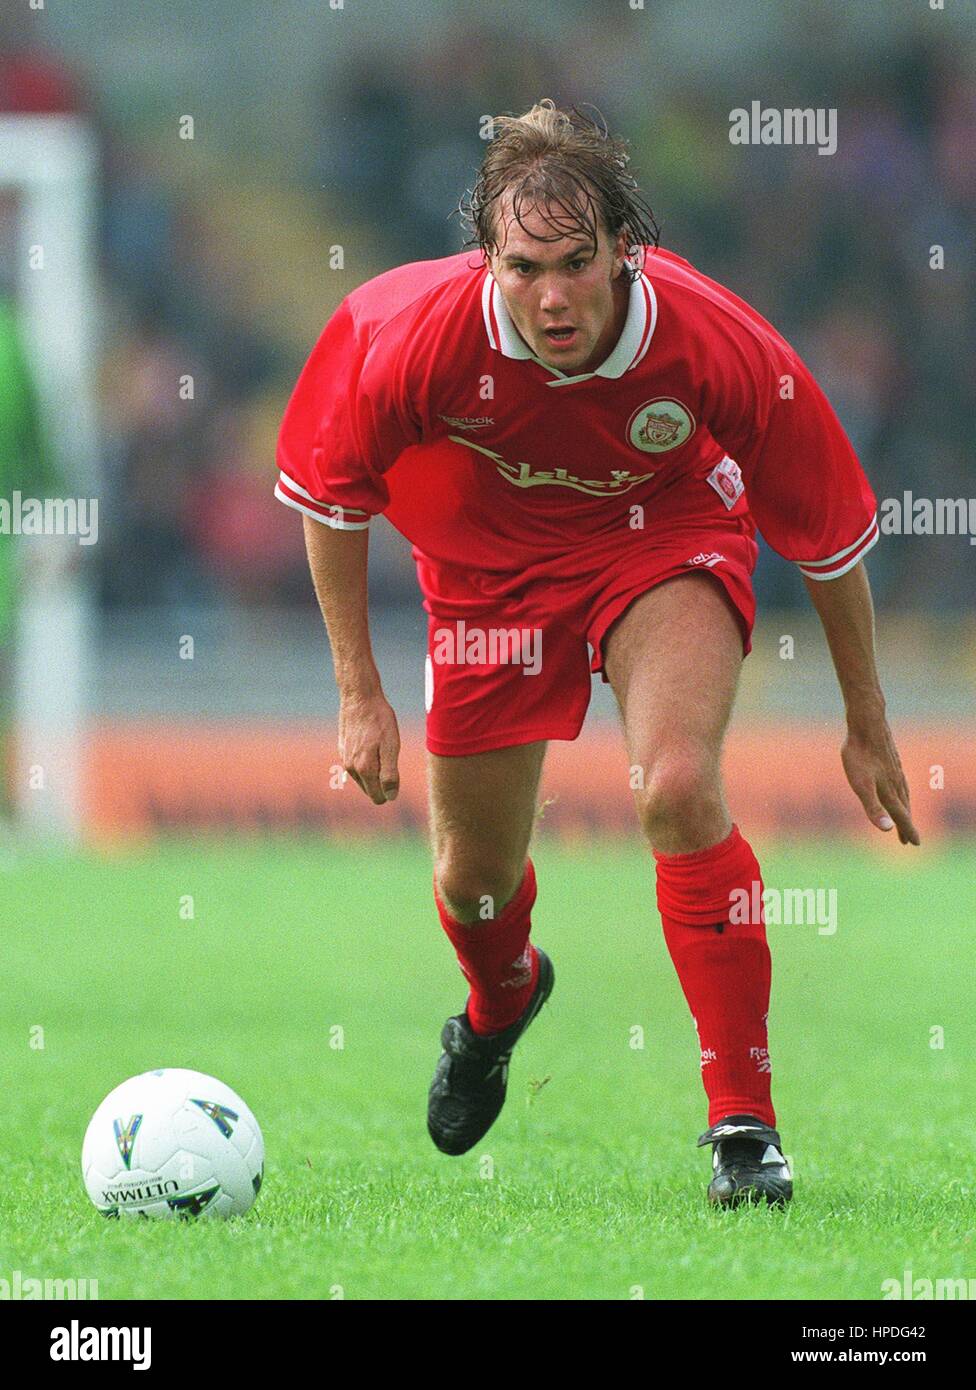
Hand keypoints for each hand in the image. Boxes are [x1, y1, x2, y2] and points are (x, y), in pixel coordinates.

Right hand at [337, 690, 400, 803]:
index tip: (397, 771)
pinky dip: (366, 760)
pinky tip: (371, 742)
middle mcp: (350, 768)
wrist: (360, 697)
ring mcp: (344, 758)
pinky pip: (356, 765)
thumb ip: (390, 774)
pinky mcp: (342, 749)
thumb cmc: (379, 720)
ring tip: (380, 746)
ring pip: (363, 777)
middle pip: (370, 790)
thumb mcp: (391, 747)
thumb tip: (391, 797)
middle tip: (390, 756)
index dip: (391, 790)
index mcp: (364, 769)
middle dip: (382, 781)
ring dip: (374, 769)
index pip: (378, 797)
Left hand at [841, 719, 919, 844]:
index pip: (901, 816)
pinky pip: (900, 781)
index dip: (908, 830)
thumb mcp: (861, 785)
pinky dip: (902, 792)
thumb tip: (887, 829)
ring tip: (904, 817)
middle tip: (908, 840)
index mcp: (889, 791)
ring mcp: (895, 770)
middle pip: (904, 808)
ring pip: (903, 794)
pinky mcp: (891, 760)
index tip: (915, 844)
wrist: (866, 724)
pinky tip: (898, 787)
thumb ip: (873, 808)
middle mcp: (896, 782)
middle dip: (906, 825)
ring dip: (905, 808)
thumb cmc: (859, 755)